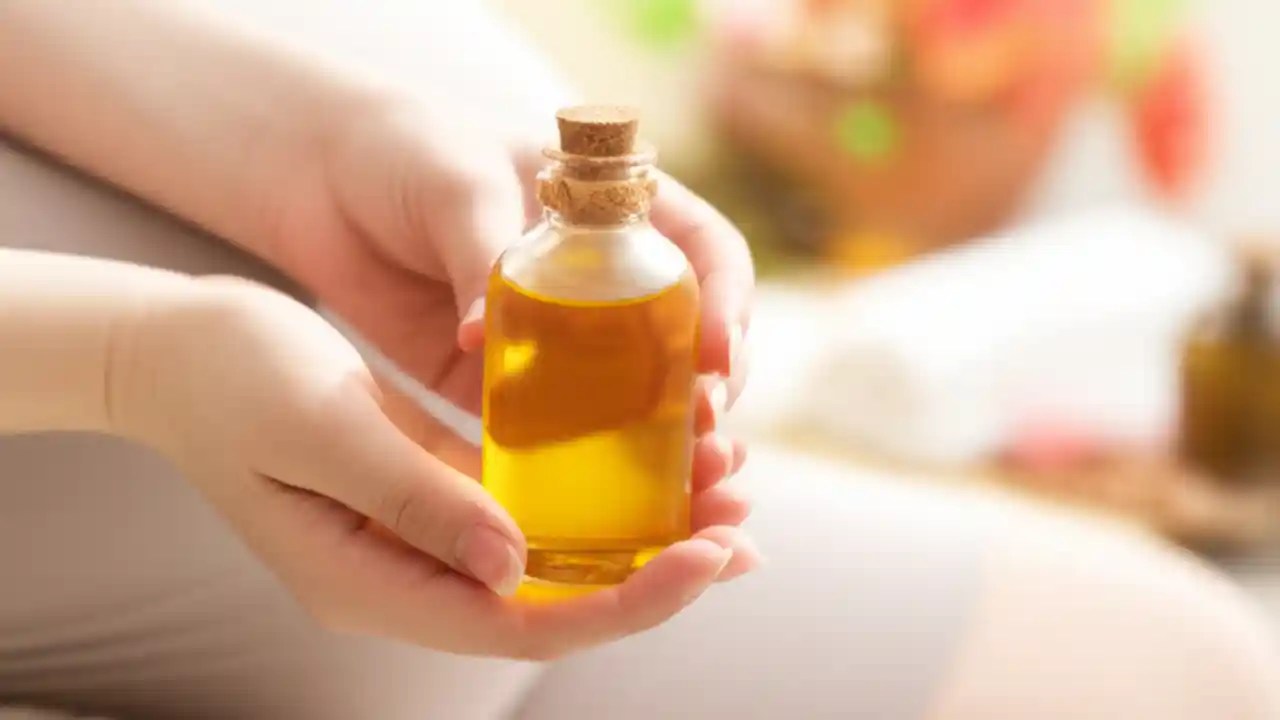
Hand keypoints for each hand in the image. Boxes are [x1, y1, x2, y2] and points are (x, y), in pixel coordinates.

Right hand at [117, 277, 754, 658]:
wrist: (176, 346)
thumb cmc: (235, 376)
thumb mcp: (325, 429)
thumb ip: (419, 502)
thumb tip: (519, 568)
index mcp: (372, 582)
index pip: (522, 620)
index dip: (624, 599)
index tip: (709, 554)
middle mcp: (405, 576)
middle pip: (551, 600)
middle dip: (654, 567)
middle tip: (741, 520)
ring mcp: (420, 538)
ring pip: (549, 558)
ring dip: (635, 530)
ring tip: (723, 487)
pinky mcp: (431, 495)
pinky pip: (527, 512)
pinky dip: (590, 496)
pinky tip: (651, 467)